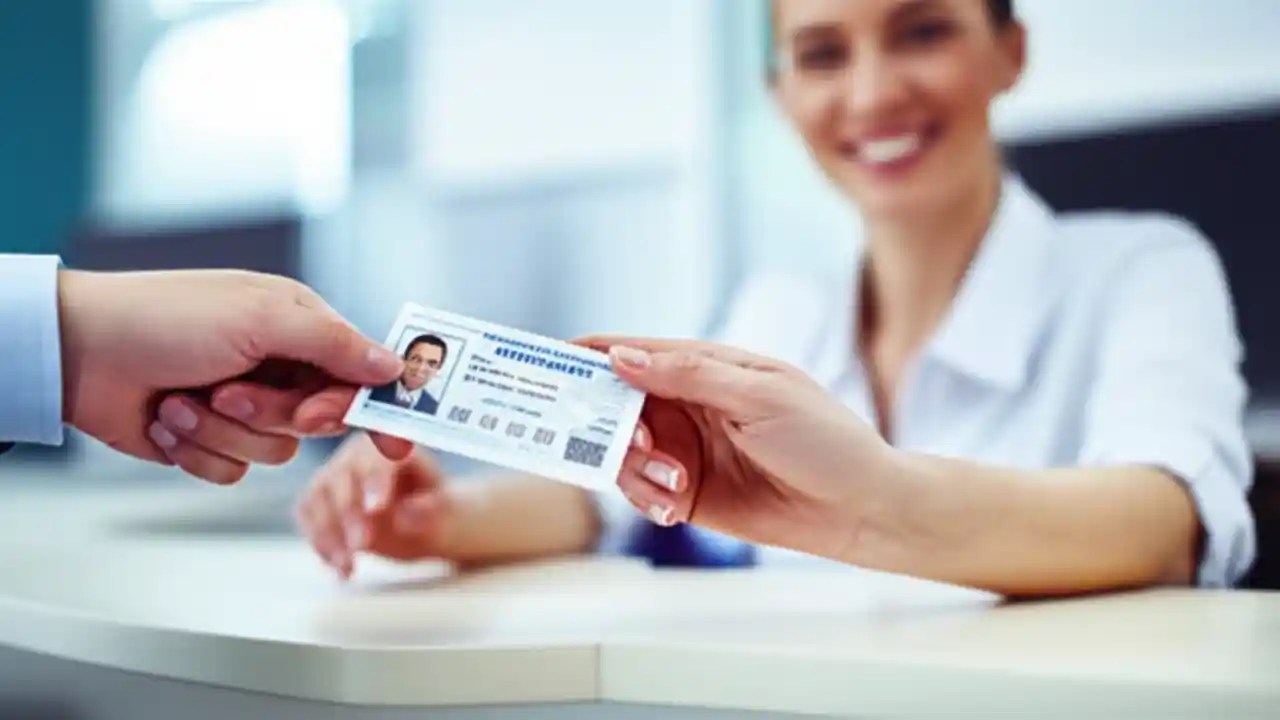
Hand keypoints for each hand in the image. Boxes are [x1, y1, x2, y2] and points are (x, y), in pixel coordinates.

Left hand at [59, 269, 404, 482]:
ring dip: (224, 429)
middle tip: (233, 390)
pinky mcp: (211, 441)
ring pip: (275, 451)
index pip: (360, 373)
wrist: (81, 352)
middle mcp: (278, 369)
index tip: (395, 444)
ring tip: (183, 397)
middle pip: (319, 420)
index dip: (379, 408)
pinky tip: (167, 417)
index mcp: (298, 329)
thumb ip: (335, 345)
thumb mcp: (262, 318)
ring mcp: (245, 407)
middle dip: (273, 411)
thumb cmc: (168, 318)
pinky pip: (234, 469)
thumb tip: (394, 365)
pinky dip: (198, 448)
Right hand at [296, 432, 456, 578]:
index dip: (376, 480)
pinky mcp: (318, 499)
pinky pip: (307, 516)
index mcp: (393, 448)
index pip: (379, 457)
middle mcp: (358, 456)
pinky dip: (319, 542)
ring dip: (328, 534)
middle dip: (349, 513)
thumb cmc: (435, 510)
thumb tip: (409, 512)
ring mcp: (335, 475)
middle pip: (342, 476)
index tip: (377, 508)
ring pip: (318, 497)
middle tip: (362, 545)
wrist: (421, 522)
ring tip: (349, 567)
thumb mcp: (444, 510)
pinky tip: (339, 567)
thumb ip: (430, 509)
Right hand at [580, 337, 898, 560]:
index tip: (546, 361)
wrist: (859, 507)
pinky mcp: (685, 492)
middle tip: (634, 444)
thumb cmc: (824, 439)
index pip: (634, 353)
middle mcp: (688, 405)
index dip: (589, 355)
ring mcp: (685, 449)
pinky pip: (640, 490)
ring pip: (621, 452)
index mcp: (706, 367)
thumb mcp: (760, 396)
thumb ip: (690, 375)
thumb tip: (622, 357)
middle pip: (616, 404)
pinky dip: (646, 498)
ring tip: (674, 484)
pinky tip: (674, 507)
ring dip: (635, 469)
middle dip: (609, 424)